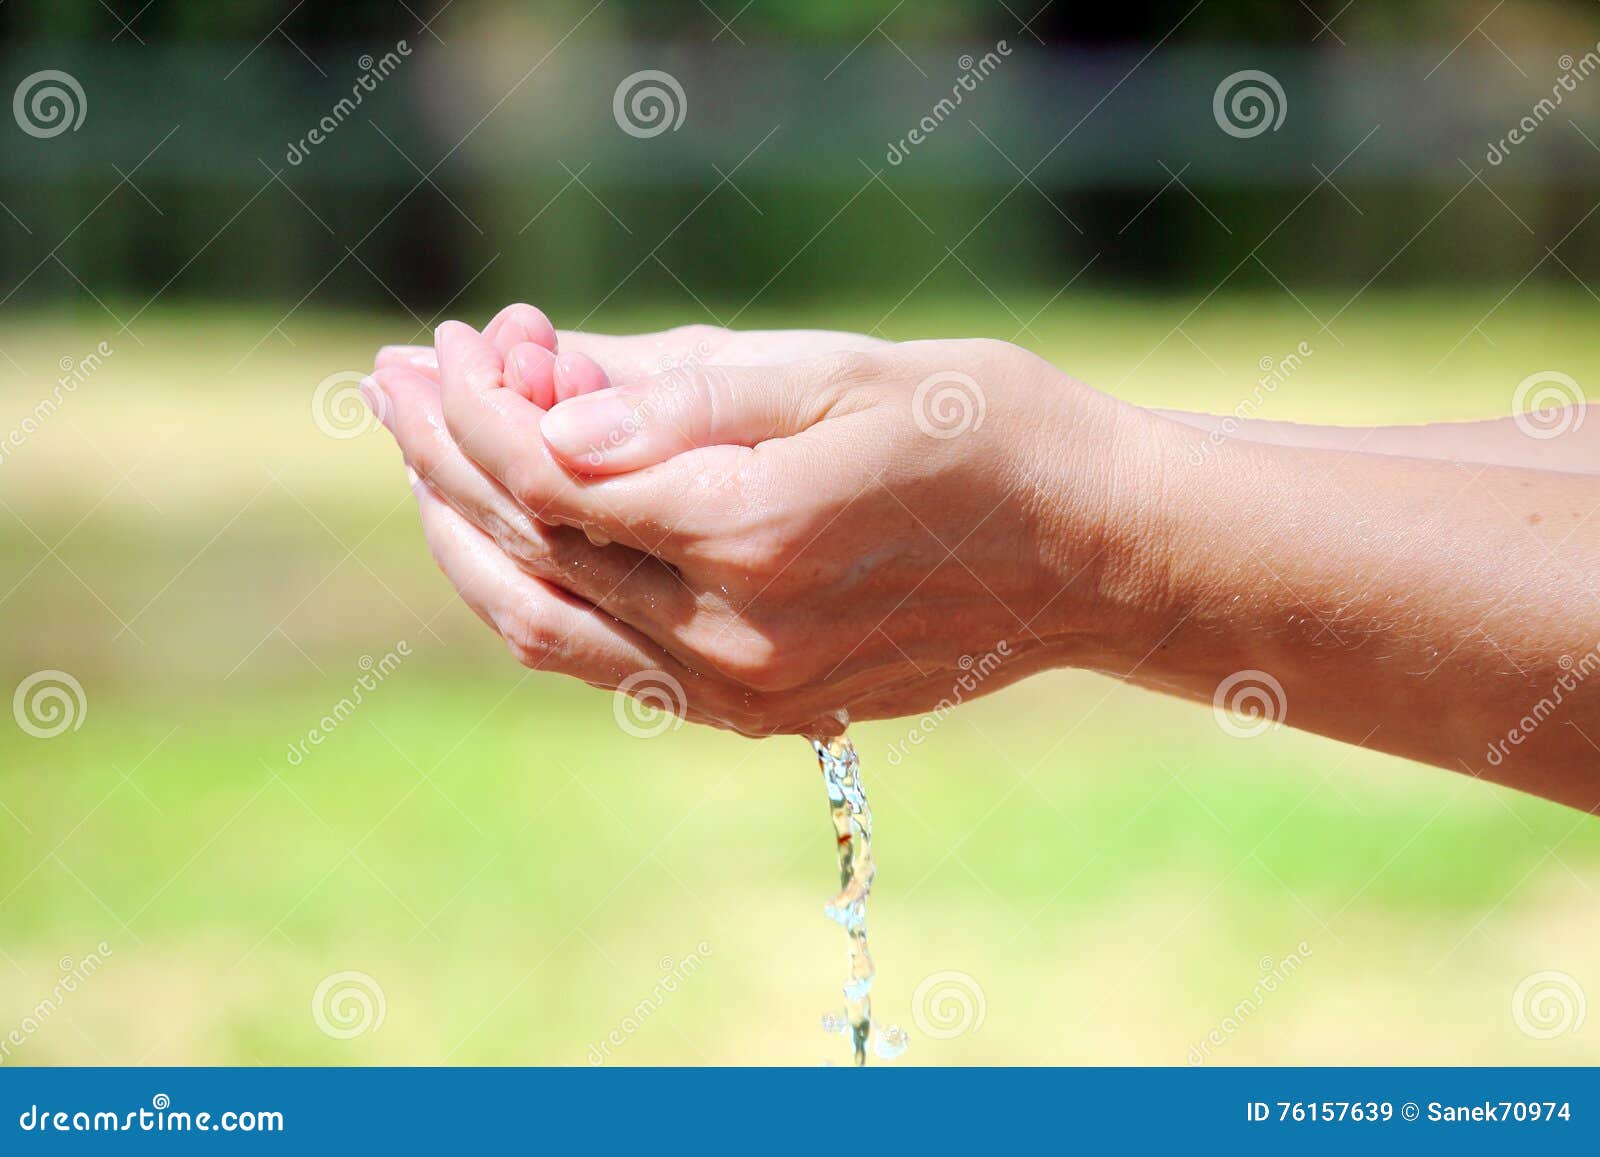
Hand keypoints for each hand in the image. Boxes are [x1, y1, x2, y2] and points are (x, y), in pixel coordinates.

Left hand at [371, 313, 1155, 734]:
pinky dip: (539, 594)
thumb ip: (688, 398)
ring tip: (424, 453)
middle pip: (528, 549)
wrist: (1088, 551)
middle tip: (391, 381)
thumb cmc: (983, 435)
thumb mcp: (843, 374)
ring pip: (546, 624)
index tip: (446, 345)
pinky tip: (511, 536)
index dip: (476, 407)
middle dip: (444, 458)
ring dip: (467, 535)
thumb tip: (548, 417)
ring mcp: (745, 693)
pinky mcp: (762, 713)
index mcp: (752, 537)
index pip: (549, 476)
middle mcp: (734, 639)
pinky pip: (604, 664)